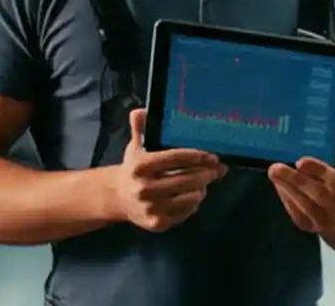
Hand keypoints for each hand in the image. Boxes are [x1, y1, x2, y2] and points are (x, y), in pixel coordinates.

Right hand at [113, 109, 226, 232]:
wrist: (118, 198)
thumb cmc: (133, 168)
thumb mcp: (135, 147)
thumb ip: (140, 129)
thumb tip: (141, 111)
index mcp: (139, 166)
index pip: (173, 158)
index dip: (194, 156)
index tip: (208, 155)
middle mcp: (143, 188)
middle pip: (186, 180)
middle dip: (205, 173)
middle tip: (216, 169)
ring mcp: (150, 208)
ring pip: (189, 198)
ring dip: (201, 189)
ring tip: (204, 182)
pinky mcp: (157, 224)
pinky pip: (185, 213)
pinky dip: (193, 204)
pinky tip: (193, 196)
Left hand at [268, 145, 334, 233]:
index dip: (320, 172)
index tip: (302, 160)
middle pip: (316, 196)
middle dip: (295, 180)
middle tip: (276, 166)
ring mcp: (328, 224)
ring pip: (305, 207)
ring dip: (287, 189)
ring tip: (274, 172)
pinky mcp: (317, 230)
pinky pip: (300, 217)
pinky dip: (288, 201)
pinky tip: (279, 185)